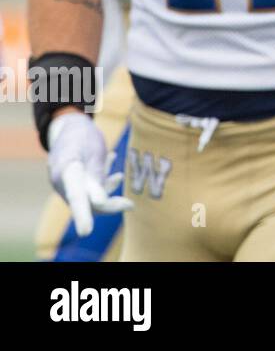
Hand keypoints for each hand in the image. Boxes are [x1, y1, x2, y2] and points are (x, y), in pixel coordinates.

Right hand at [47, 110, 131, 235]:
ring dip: (107, 191)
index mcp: (66, 170)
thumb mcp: (93, 149)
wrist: (68, 124)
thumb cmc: (82, 133)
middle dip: (109, 204)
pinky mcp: (74, 181)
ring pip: (89, 196)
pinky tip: (116, 173)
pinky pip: (89, 188)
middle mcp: (63, 181)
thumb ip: (97, 174)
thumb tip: (101, 203)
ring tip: (120, 177)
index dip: (82, 214)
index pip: (76, 196)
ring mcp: (67, 183)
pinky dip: (103, 182)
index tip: (86, 232)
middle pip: (86, 202)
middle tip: (129, 205)